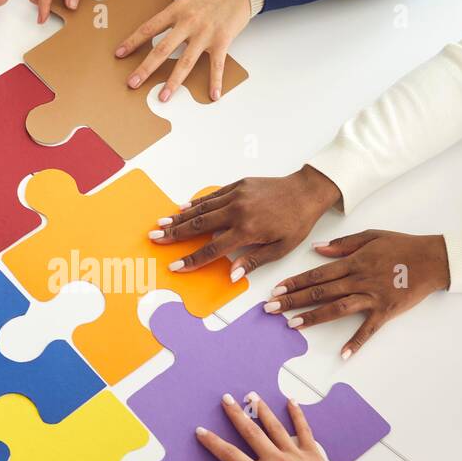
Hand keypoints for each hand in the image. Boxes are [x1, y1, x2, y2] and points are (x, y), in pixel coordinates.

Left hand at [116, 0, 250, 101]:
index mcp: (178, 9)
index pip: (150, 28)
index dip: (133, 41)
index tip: (120, 54)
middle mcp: (189, 24)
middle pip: (163, 49)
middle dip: (146, 67)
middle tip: (132, 83)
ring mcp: (205, 34)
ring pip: (186, 62)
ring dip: (174, 82)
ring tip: (163, 97)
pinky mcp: (222, 41)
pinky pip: (217, 64)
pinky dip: (216, 81)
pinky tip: (213, 96)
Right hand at [150, 166, 341, 279]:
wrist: (306, 192)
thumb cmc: (296, 222)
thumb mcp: (280, 248)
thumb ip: (253, 261)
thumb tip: (232, 275)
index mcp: (247, 230)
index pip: (213, 249)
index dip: (192, 259)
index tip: (176, 266)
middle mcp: (237, 211)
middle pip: (199, 226)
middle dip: (174, 234)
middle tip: (154, 239)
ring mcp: (236, 196)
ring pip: (201, 209)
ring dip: (179, 217)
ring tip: (160, 224)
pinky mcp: (238, 185)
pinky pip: (212, 196)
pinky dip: (195, 203)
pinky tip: (182, 208)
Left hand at [266, 230, 449, 357]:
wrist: (433, 259)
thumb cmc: (402, 246)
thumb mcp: (371, 236)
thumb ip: (343, 244)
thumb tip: (317, 248)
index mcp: (353, 262)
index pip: (317, 274)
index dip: (295, 282)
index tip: (276, 289)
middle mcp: (359, 280)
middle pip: (320, 291)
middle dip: (293, 300)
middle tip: (270, 308)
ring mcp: (372, 297)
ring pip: (337, 308)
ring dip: (313, 317)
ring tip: (291, 325)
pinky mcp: (386, 311)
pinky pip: (368, 330)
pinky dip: (356, 342)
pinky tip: (342, 355)